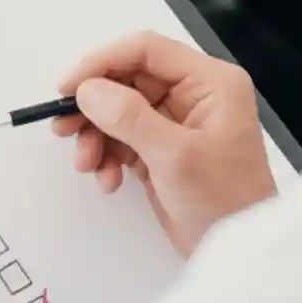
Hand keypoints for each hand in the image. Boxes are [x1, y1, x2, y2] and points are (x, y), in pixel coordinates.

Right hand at [53, 31, 276, 256]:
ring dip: (96, 135)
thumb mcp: (176, 157)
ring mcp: (177, 122)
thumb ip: (130, 118)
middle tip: (64, 127)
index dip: (103, 62)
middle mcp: (195, 94)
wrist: (238, 251)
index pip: (147, 51)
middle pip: (128, 80)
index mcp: (211, 82)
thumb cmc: (225, 202)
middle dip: (95, 105)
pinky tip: (108, 179)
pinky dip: (108, 155)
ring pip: (120, 109)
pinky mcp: (163, 148)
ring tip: (87, 164)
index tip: (69, 86)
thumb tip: (89, 90)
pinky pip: (123, 138)